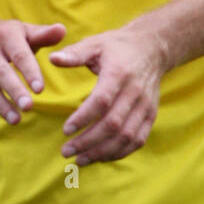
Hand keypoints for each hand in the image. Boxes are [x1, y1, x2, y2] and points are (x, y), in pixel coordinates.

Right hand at [0, 12, 65, 123]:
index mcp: (5, 34)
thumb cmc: (2, 36)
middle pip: (0, 72)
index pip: (19, 54)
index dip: (30, 71)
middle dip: (14, 90)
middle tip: (28, 106)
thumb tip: (62, 30)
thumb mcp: (22, 31)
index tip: (40, 89)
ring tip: (16, 119)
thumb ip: (43, 35)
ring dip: (0, 103)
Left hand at [49, 23, 165, 164]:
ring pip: (126, 136)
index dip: (84, 117)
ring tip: (80, 160)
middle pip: (113, 124)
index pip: (102, 101)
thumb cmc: (117, 47)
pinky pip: (138, 140)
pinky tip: (100, 157)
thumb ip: (74, 53)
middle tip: (66, 151)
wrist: (151, 48)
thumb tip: (52, 58)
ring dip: (102, 152)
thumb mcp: (95, 44)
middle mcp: (135, 92)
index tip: (66, 130)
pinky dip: (119, 152)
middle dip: (88, 141)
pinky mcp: (151, 115)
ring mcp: (145, 106)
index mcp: (119, 74)